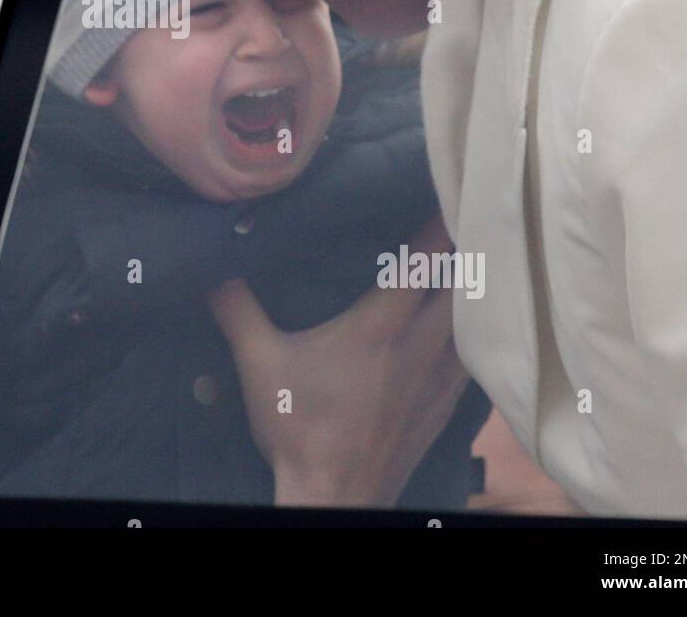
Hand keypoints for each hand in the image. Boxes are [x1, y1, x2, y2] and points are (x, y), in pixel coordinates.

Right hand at [209, 216, 469, 506]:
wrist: (334, 497)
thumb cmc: (299, 427)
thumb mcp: (257, 362)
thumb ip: (236, 307)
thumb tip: (212, 263)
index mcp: (381, 326)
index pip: (424, 261)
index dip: (441, 223)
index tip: (449, 189)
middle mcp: (420, 346)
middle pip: (463, 286)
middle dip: (467, 249)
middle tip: (465, 218)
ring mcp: (437, 380)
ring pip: (472, 322)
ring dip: (474, 292)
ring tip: (473, 265)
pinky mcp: (442, 409)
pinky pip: (470, 359)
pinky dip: (472, 334)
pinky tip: (465, 331)